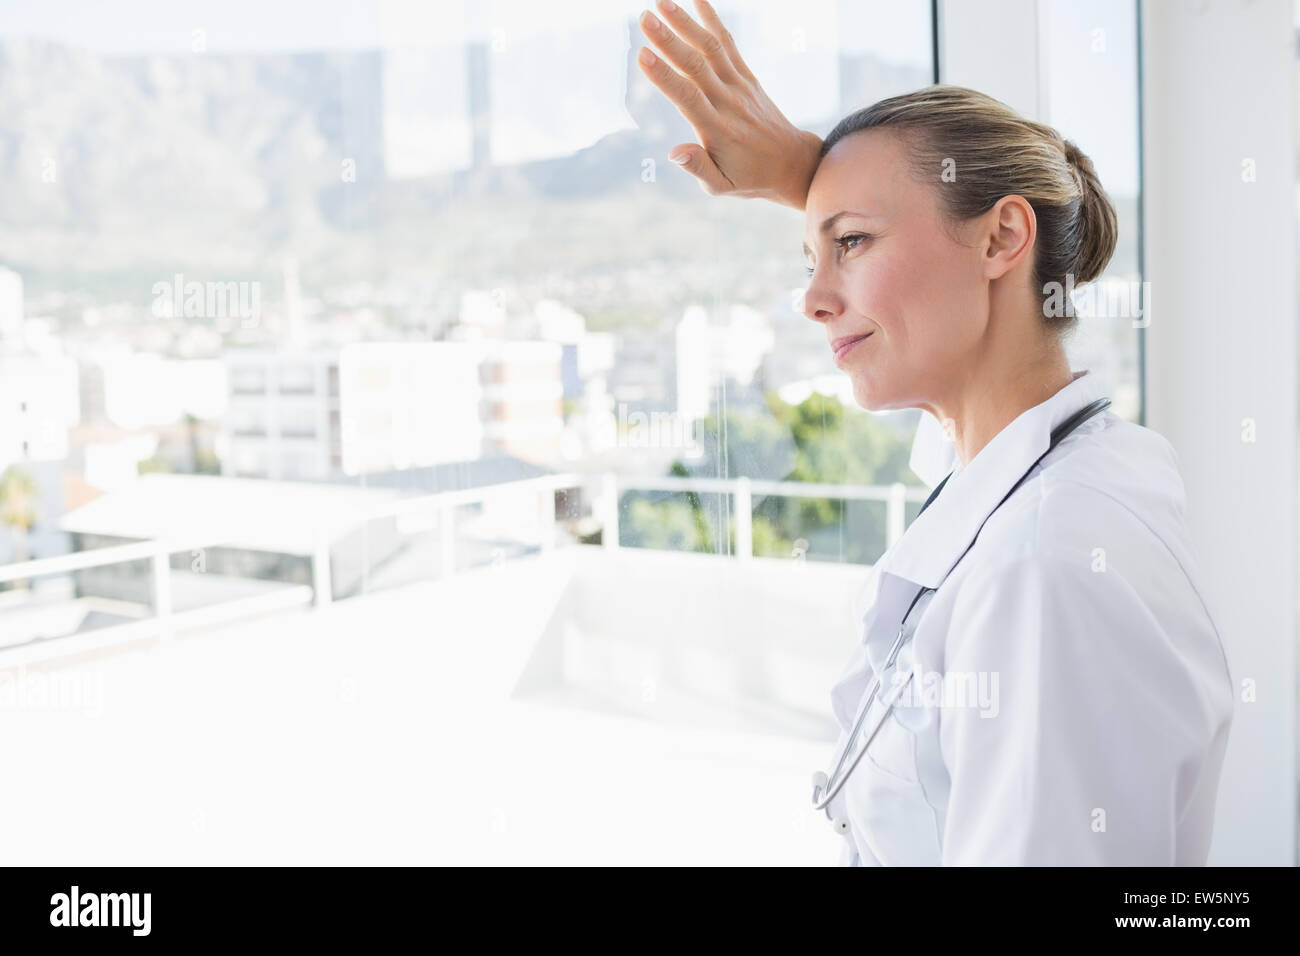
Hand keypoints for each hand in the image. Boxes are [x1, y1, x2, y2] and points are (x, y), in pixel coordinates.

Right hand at [636, 0, 823, 210]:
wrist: (791, 163)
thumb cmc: (749, 178)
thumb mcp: (721, 187)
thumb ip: (698, 168)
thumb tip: (675, 153)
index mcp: (718, 130)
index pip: (688, 98)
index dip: (664, 76)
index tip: (643, 54)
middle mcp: (729, 102)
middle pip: (696, 66)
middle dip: (669, 41)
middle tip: (645, 18)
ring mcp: (739, 86)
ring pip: (712, 49)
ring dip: (687, 23)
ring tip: (662, 2)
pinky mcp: (746, 76)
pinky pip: (729, 44)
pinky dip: (712, 20)